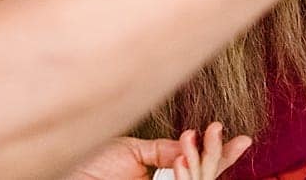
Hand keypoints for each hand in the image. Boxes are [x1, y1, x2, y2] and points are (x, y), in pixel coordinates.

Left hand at [69, 124, 249, 179]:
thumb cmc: (88, 165)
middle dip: (215, 156)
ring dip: (201, 163)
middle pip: (203, 177)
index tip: (242, 139)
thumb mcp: (131, 152)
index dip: (221, 157)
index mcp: (160, 177)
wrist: (63, 174)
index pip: (199, 169)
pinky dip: (187, 175)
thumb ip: (164, 150)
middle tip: (218, 131)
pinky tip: (183, 159)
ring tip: (195, 140)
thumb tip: (192, 143)